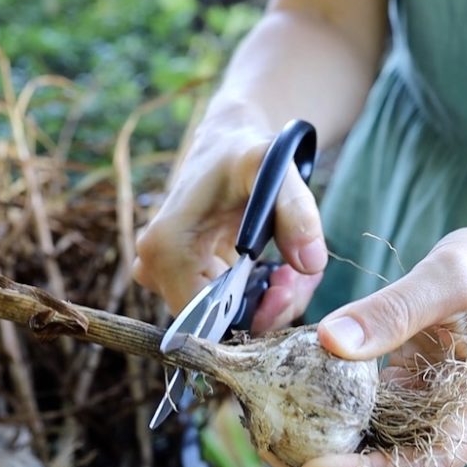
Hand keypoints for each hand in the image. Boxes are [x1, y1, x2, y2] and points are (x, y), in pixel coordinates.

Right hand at [133, 110, 326, 330]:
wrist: (228, 144)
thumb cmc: (244, 153)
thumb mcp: (272, 170)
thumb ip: (296, 211)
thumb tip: (312, 264)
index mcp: (166, 248)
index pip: (204, 321)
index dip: (252, 318)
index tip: (288, 290)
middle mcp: (155, 267)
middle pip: (215, 323)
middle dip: (264, 309)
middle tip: (298, 279)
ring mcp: (164, 274)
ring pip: (222, 317)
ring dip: (265, 302)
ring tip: (294, 271)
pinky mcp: (180, 276)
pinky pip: (222, 305)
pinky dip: (256, 295)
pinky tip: (280, 270)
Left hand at [271, 213, 466, 466]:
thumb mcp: (452, 273)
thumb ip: (394, 310)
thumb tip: (330, 342)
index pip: (426, 466)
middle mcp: (466, 424)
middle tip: (271, 451)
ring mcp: (441, 414)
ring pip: (380, 452)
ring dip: (328, 449)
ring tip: (271, 434)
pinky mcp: (419, 398)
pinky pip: (374, 420)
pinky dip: (336, 418)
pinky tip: (292, 402)